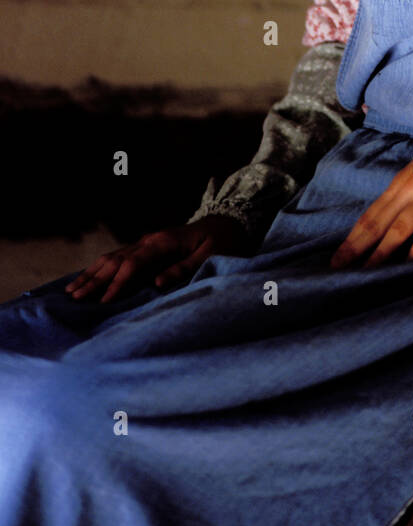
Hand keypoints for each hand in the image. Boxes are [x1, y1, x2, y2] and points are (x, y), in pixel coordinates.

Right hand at [63, 216, 250, 303]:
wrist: (228, 223)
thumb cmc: (223, 241)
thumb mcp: (210, 255)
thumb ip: (183, 269)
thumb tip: (156, 283)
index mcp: (163, 242)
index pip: (133, 264)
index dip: (117, 283)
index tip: (103, 301)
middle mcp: (150, 240)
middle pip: (116, 260)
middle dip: (95, 279)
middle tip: (74, 298)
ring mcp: (147, 242)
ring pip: (113, 258)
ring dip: (92, 274)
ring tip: (72, 290)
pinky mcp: (147, 247)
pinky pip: (119, 258)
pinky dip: (101, 268)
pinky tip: (88, 278)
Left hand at [329, 125, 412, 269]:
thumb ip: (407, 193)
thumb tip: (393, 217)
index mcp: (399, 184)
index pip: (370, 215)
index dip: (352, 237)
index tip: (338, 257)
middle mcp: (408, 189)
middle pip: (377, 222)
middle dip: (356, 247)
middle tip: (338, 269)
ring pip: (399, 227)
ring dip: (382, 251)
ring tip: (368, 273)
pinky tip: (412, 261)